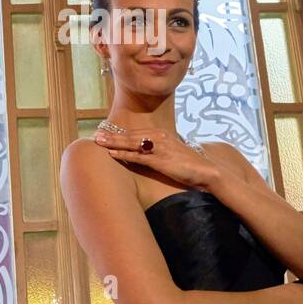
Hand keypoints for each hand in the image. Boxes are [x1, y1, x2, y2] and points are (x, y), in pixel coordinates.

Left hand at [92, 127, 221, 189]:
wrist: (206, 171)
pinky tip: (113, 154)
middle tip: (96, 135)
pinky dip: (124, 155)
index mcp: (161, 134)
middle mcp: (159, 137)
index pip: (136, 132)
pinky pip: (138, 157)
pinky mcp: (161, 161)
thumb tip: (147, 152)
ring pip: (131, 144)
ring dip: (114, 143)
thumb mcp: (172, 153)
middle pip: (130, 136)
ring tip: (99, 142)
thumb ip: (159, 150)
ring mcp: (160, 148)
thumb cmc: (189, 164)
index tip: (105, 132)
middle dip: (112, 136)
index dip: (119, 133)